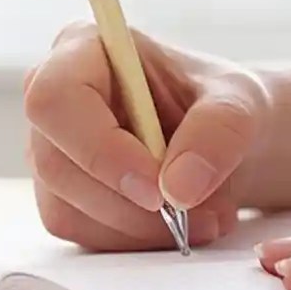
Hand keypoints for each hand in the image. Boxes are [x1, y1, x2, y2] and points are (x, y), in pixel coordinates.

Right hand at [24, 23, 270, 249]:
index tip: (158, 187)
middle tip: (193, 212)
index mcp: (83, 49)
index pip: (55, 99)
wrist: (223, 141)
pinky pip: (82, 234)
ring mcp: (52, 150)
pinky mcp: (62, 195)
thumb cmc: (220, 103)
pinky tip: (178, 226)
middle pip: (55, 163)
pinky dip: (136, 240)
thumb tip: (178, 187)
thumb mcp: (239, 101)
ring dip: (140, 228)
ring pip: (66, 208)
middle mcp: (55, 98)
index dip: (99, 148)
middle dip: (128, 203)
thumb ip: (218, 130)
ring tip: (204, 218)